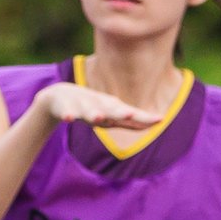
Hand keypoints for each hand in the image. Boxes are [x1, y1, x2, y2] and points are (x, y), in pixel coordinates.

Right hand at [31, 81, 161, 131]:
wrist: (60, 97)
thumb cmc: (91, 108)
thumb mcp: (111, 115)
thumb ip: (130, 121)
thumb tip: (156, 122)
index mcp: (111, 109)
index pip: (131, 115)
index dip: (143, 118)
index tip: (160, 119)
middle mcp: (100, 106)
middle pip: (112, 110)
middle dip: (121, 113)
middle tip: (131, 114)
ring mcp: (82, 106)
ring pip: (88, 111)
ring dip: (94, 114)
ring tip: (99, 117)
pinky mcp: (65, 108)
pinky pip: (66, 112)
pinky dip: (67, 114)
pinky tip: (68, 118)